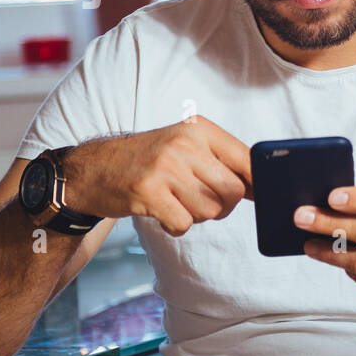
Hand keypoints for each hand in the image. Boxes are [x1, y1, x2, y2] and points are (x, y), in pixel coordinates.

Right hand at [63, 116, 252, 236]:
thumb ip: (223, 162)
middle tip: (202, 202)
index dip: (257, 184)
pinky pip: (184, 223)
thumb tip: (262, 187)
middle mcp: (184, 144)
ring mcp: (165, 167)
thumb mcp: (186, 147)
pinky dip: (177, 226)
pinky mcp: (148, 192)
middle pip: (233, 191)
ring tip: (177, 202)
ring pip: (211, 210)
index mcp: (199, 130)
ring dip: (197, 216)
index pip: (247, 159)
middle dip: (224, 206)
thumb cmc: (149, 161)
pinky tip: (163, 213)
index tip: (255, 195)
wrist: (93, 169)